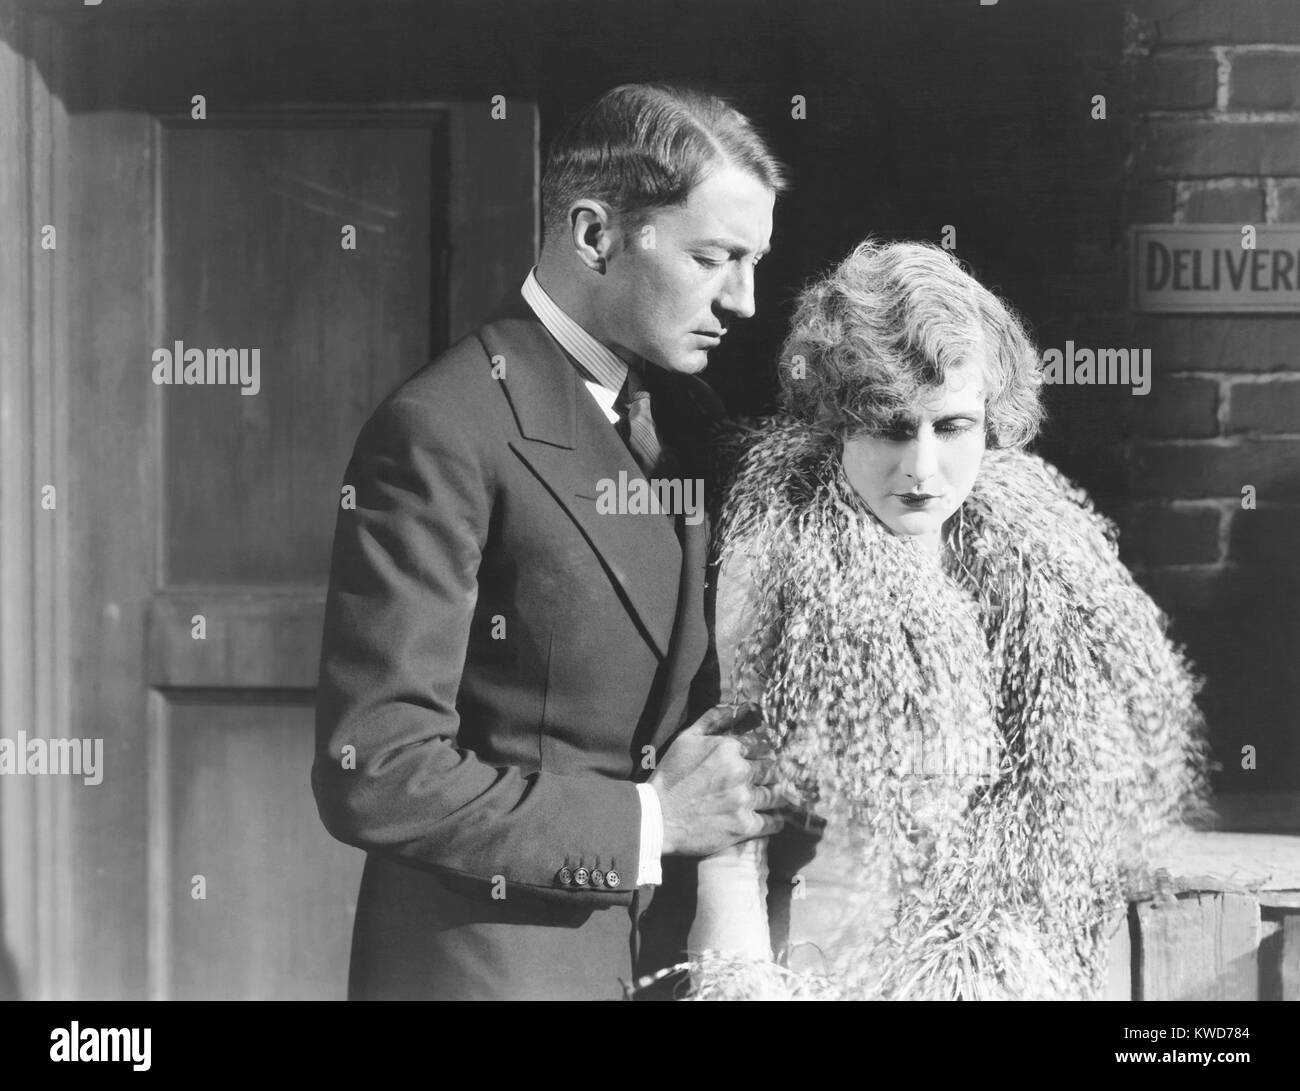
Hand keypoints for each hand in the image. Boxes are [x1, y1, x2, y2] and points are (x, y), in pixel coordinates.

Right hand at [649, 702, 785, 856]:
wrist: (658, 817)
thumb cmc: (671, 776)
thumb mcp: (686, 739)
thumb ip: (714, 719)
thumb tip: (740, 706)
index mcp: (728, 748)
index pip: (761, 746)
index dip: (760, 754)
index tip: (758, 761)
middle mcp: (740, 772)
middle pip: (771, 770)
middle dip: (768, 775)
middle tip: (763, 782)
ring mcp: (744, 800)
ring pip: (776, 795)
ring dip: (773, 796)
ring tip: (766, 800)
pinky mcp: (745, 826)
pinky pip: (774, 822)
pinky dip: (774, 821)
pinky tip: (769, 819)